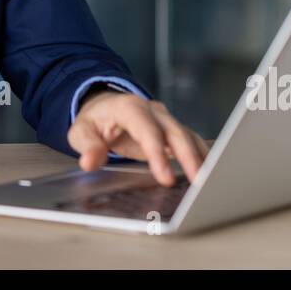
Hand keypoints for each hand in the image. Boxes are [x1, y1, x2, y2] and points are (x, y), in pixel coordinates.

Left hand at [67, 90, 208, 185]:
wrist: (105, 107)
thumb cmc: (95, 120)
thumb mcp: (81, 131)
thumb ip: (87, 145)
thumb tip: (90, 162)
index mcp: (129, 108)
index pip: (147, 131)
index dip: (158, 154)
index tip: (165, 178)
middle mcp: (153, 111)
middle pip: (175, 132)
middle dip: (189, 157)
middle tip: (198, 182)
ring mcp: (165, 120)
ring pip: (188, 137)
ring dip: (200, 158)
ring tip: (210, 182)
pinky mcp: (172, 131)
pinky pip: (192, 141)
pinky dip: (202, 156)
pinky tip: (209, 173)